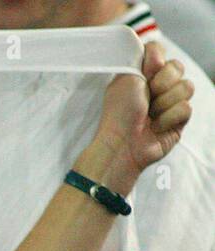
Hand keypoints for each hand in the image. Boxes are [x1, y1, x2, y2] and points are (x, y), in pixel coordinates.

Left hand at [94, 41, 193, 180]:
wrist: (122, 143)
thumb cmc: (119, 113)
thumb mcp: (125, 78)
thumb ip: (140, 57)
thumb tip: (156, 51)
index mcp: (143, 74)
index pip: (160, 51)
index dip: (155, 60)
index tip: (146, 72)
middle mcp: (158, 85)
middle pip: (178, 67)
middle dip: (161, 83)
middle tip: (146, 98)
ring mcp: (171, 101)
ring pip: (186, 87)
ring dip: (164, 102)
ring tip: (149, 115)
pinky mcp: (180, 119)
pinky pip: (186, 108)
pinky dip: (168, 118)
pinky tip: (156, 127)